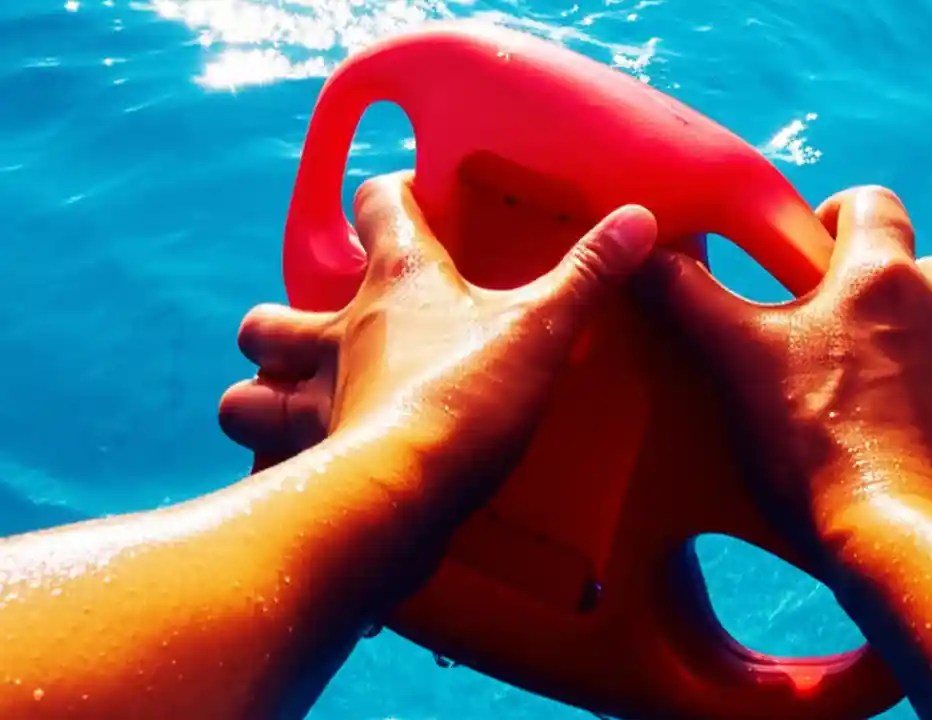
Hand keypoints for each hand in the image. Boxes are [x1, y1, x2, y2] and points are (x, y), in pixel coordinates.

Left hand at [220, 171, 656, 514]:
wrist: (406, 495)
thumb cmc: (469, 398)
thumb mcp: (543, 329)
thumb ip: (589, 274)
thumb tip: (639, 218)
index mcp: (395, 284)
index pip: (376, 206)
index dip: (389, 194)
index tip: (405, 195)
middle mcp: (335, 336)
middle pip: (267, 317)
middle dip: (279, 323)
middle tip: (319, 334)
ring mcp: (311, 403)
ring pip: (246, 394)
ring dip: (261, 395)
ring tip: (294, 402)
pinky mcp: (307, 463)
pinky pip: (266, 461)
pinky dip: (276, 464)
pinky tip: (304, 469)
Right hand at [635, 186, 931, 555]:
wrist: (895, 543)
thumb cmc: (808, 445)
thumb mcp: (733, 360)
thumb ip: (686, 296)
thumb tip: (642, 253)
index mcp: (884, 273)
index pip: (871, 202)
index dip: (835, 221)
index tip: (811, 258)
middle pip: (920, 265)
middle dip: (883, 289)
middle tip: (837, 340)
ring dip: (931, 334)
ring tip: (886, 384)